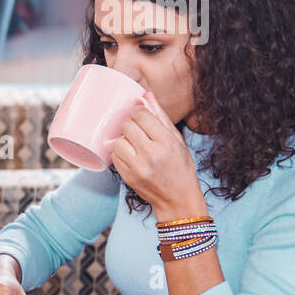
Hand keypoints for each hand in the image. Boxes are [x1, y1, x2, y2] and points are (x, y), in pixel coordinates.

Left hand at [108, 92, 206, 217]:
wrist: (178, 199)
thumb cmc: (180, 167)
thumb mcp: (177, 140)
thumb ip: (160, 117)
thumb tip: (146, 95)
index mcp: (166, 142)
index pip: (141, 115)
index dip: (138, 112)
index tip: (140, 115)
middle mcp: (151, 154)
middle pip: (127, 126)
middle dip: (131, 124)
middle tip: (138, 130)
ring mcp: (137, 167)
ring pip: (118, 141)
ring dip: (124, 139)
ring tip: (135, 144)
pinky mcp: (127, 177)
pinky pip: (114, 156)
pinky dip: (120, 152)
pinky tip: (131, 155)